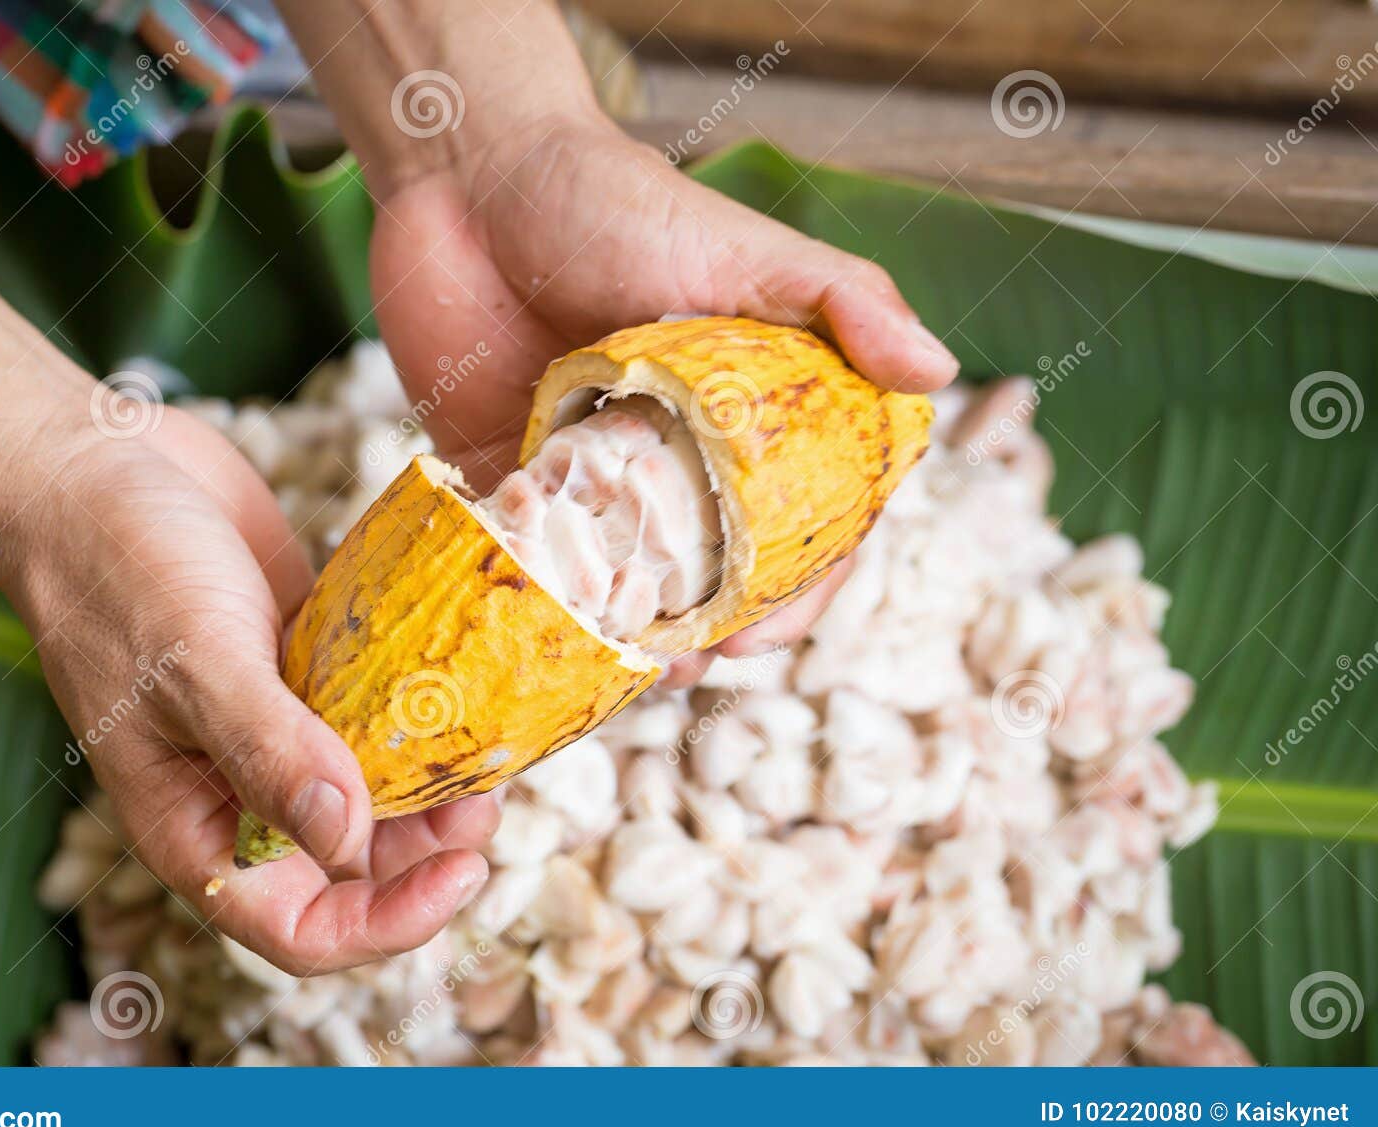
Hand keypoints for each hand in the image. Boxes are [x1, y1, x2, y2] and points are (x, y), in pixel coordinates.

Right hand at [0, 400, 497, 973]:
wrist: (97, 464)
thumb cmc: (116, 568)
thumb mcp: (195, 666)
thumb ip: (269, 754)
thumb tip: (348, 844)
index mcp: (194, 828)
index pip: (301, 928)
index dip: (388, 922)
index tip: (463, 870)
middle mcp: (240, 794)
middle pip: (354, 870)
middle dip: (428, 850)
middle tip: (488, 793)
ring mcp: (276, 732)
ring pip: (373, 796)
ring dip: (432, 787)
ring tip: (487, 743)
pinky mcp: (305, 671)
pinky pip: (375, 718)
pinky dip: (418, 717)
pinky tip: (465, 687)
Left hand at [368, 114, 958, 679]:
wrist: (467, 178)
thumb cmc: (611, 200)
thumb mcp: (740, 243)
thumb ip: (842, 301)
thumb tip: (941, 371)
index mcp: (744, 412)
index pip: (797, 519)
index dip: (799, 586)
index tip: (772, 629)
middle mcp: (672, 454)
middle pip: (712, 570)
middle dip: (714, 630)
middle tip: (697, 663)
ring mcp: (590, 472)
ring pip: (624, 580)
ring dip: (632, 633)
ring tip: (629, 667)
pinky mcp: (508, 477)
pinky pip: (531, 559)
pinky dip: (546, 604)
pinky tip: (553, 636)